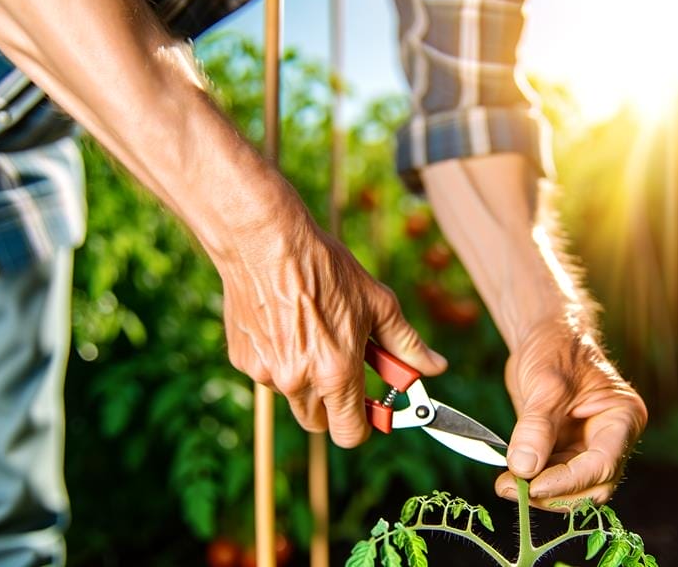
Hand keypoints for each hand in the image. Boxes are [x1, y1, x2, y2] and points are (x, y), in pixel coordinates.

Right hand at [217, 192, 446, 447]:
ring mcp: (266, 373)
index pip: (350, 434)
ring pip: (293, 396)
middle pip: (320, 423)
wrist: (264, 242)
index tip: (371, 407)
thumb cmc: (325, 269)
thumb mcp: (377, 304)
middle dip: (335, 406)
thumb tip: (435, 368)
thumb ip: (407, 344)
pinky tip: (284, 323)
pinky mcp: (242, 359)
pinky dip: (279, 359)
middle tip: (344, 371)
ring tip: (312, 333)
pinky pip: (268, 373)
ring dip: (305, 380)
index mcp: (335, 373)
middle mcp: (298, 381)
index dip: (365, 425)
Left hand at [494, 317, 646, 509]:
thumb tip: (524, 468)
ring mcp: (588, 447)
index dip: (568, 481)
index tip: (533, 485)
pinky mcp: (565, 450)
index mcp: (623, 417)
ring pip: (572, 488)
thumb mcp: (546, 385)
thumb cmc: (554, 348)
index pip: (603, 463)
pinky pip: (553, 478)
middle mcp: (611, 438)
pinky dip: (532, 481)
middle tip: (514, 489)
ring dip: (539, 492)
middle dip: (554, 492)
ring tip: (505, 484)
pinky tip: (508, 478)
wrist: (541, 336)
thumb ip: (536, 427)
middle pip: (591, 485)